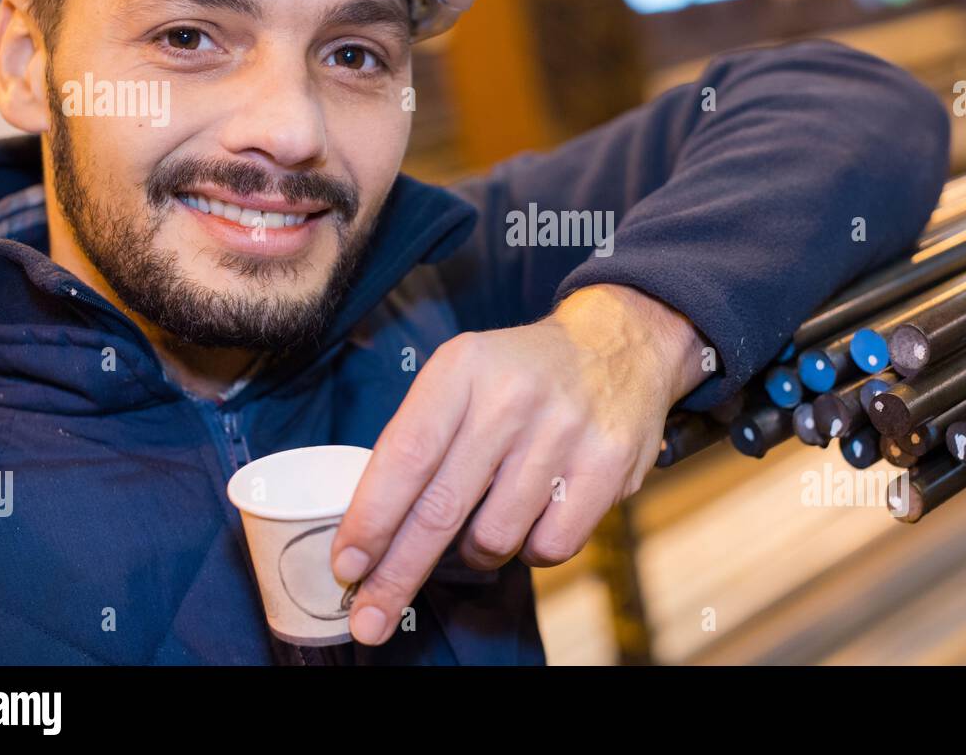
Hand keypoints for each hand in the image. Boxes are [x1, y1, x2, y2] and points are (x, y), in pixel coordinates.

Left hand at [329, 283, 709, 644]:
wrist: (618, 345)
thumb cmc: (520, 375)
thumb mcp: (462, 376)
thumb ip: (421, 439)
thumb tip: (372, 533)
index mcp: (463, 368)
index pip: (406, 456)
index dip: (371, 519)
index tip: (346, 566)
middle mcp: (513, 398)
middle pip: (441, 509)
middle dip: (397, 574)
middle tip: (369, 619)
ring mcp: (565, 432)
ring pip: (494, 538)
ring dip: (475, 552)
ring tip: (485, 523)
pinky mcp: (608, 467)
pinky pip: (550, 547)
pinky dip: (530, 549)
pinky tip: (534, 517)